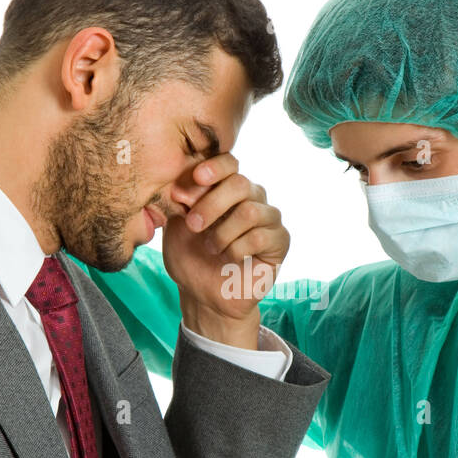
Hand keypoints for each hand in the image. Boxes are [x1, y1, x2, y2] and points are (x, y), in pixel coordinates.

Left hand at [163, 153, 287, 347]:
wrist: (203, 295)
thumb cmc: (190, 257)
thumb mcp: (177, 226)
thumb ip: (183, 202)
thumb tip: (185, 185)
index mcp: (226, 188)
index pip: (229, 163)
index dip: (215, 167)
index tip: (196, 177)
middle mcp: (252, 198)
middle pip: (240, 184)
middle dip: (212, 204)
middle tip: (193, 225)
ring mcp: (268, 218)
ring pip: (249, 211)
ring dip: (223, 233)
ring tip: (212, 248)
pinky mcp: (279, 241)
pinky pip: (260, 236)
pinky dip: (237, 250)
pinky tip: (230, 259)